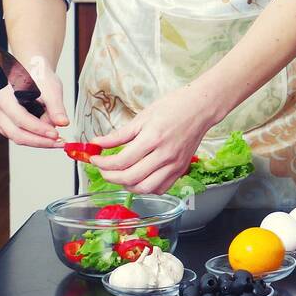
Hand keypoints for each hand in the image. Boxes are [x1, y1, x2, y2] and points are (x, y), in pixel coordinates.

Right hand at [0, 56, 68, 147]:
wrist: (34, 76)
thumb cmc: (40, 80)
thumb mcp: (51, 90)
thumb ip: (57, 108)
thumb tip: (63, 123)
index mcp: (4, 99)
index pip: (21, 119)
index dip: (39, 129)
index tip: (56, 135)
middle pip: (17, 134)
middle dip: (40, 140)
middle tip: (59, 142)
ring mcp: (2, 122)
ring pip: (19, 138)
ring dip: (39, 141)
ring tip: (58, 138)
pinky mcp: (8, 128)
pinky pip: (22, 138)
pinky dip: (37, 139)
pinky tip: (51, 137)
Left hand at [88, 85, 218, 193]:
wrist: (200, 108)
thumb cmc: (174, 107)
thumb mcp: (142, 117)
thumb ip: (119, 134)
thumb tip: (98, 143)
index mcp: (153, 138)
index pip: (121, 161)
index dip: (102, 163)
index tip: (95, 159)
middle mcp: (164, 155)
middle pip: (130, 178)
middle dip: (110, 176)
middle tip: (103, 169)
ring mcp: (174, 164)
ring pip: (145, 188)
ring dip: (127, 186)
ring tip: (120, 176)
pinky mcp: (181, 169)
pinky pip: (160, 188)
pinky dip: (146, 188)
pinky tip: (140, 178)